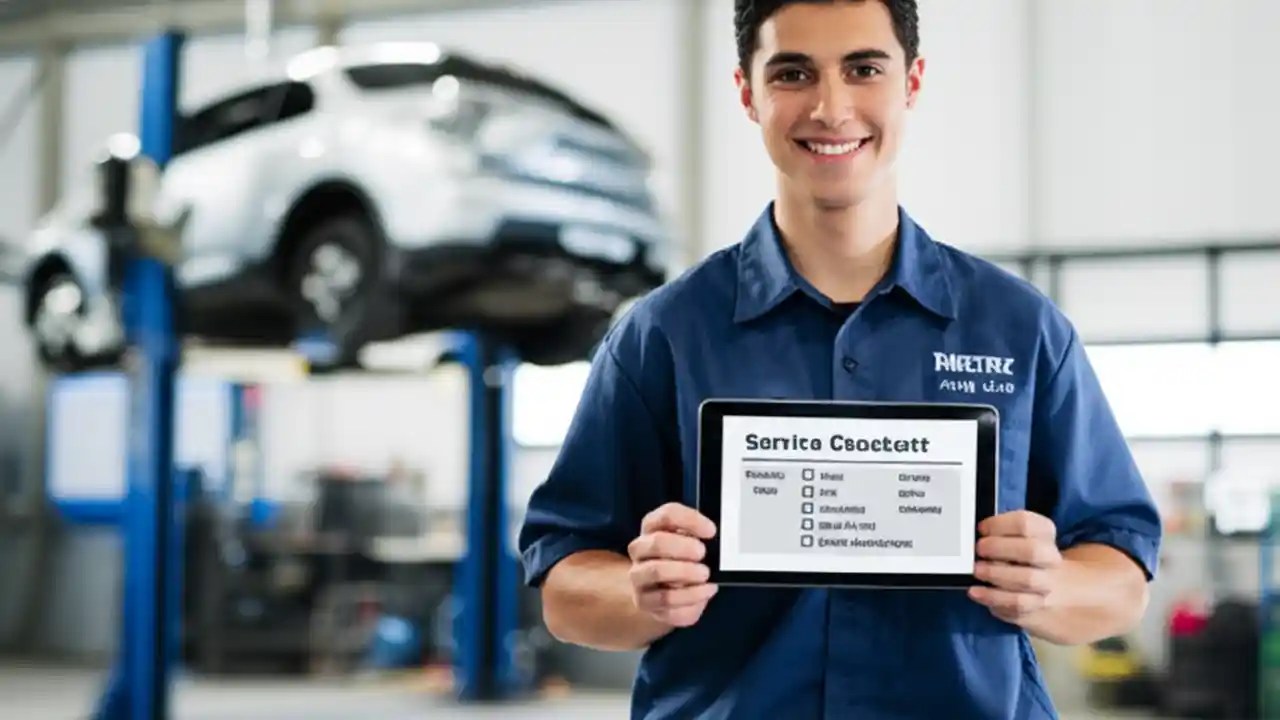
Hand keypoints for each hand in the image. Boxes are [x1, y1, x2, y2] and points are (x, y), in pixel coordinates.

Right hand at [628, 502, 718, 627]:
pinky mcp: (644, 601)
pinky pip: (666, 598)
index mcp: (652, 527)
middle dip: (684, 547)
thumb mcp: (690, 544)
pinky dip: (690, 595)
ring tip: (705, 574)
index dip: (690, 520)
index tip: (711, 531)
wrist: (666, 594)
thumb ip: (700, 538)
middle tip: (703, 553)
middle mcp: (640, 549)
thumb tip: (718, 542)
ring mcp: (638, 576)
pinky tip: (706, 590)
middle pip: (657, 542)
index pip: (667, 515)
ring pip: (657, 571)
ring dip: (685, 572)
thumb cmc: (682, 562)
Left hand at [968, 510, 1062, 624]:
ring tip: (977, 570)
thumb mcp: (1015, 536)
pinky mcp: (1035, 606)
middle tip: (980, 549)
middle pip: (1032, 551)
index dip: (1000, 525)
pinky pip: (1017, 605)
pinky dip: (993, 598)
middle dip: (1001, 548)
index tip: (982, 529)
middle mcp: (1049, 558)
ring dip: (997, 574)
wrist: (1053, 586)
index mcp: (1044, 533)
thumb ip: (998, 532)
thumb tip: (975, 535)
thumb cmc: (1022, 556)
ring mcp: (1045, 584)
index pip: (1026, 523)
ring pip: (1027, 580)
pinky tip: (976, 591)